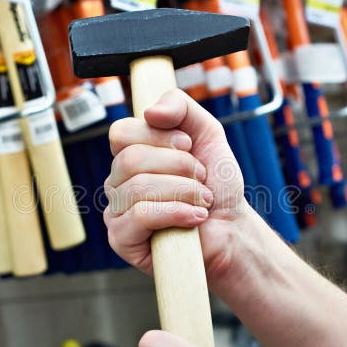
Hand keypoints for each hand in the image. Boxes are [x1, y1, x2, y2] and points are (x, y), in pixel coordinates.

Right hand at [105, 89, 251, 280]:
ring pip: (138, 187)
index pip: (121, 133)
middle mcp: (117, 182)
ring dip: (184, 191)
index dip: (159, 136)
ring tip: (203, 201)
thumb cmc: (216, 184)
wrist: (231, 227)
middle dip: (179, 167)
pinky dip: (176, 213)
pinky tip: (195, 218)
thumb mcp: (207, 132)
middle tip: (201, 179)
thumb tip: (149, 112)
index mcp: (129, 155)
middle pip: (129, 160)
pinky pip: (140, 216)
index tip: (188, 146)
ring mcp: (115, 212)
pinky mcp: (120, 240)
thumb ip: (180, 106)